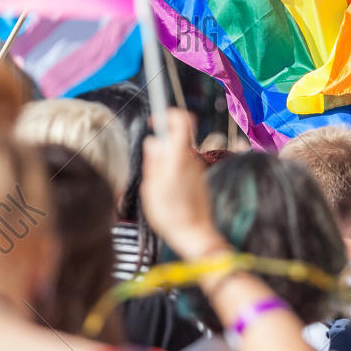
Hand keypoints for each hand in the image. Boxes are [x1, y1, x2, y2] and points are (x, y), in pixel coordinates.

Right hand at [141, 109, 223, 259]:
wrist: (194, 235)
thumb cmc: (169, 213)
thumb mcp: (151, 186)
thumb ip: (153, 160)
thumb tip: (154, 141)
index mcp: (179, 157)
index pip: (182, 121)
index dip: (168, 114)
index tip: (155, 121)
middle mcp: (192, 160)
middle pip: (177, 139)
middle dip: (162, 147)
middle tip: (151, 168)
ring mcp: (197, 170)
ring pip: (179, 155)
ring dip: (166, 163)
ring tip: (158, 187)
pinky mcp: (199, 180)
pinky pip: (184, 168)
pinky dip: (173, 173)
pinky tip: (167, 194)